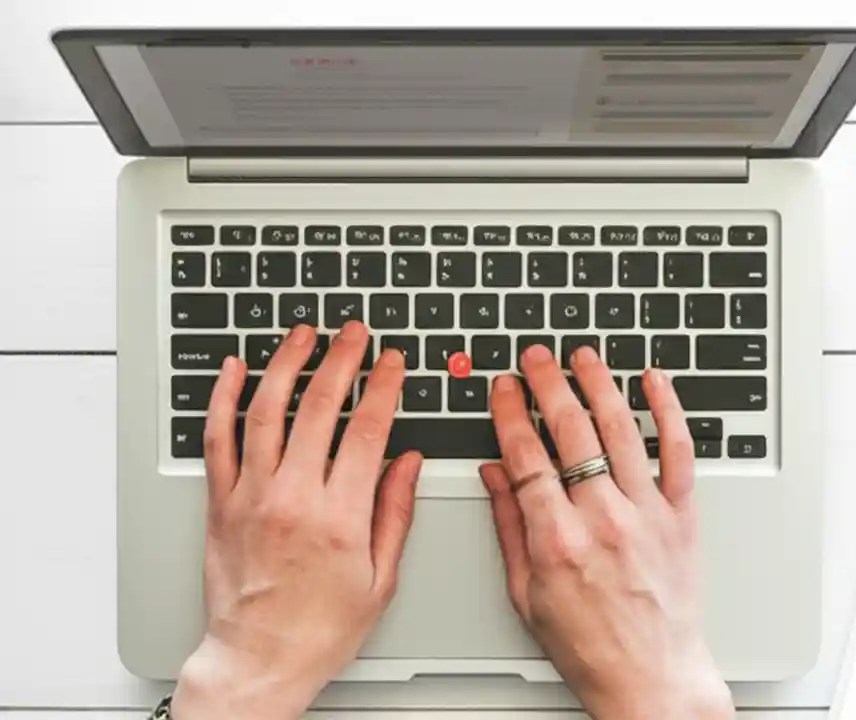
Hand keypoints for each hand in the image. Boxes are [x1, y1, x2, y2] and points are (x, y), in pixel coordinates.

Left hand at [173, 322, 421, 719]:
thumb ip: (395, 513)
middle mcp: (293, 499)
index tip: (392, 362)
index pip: (367, 430)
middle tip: (354, 333)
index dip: (383, 386)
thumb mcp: (381, 578)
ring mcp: (251, 497)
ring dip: (287, 364)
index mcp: (340, 518)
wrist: (258, 660)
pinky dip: (224, 399)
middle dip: (341, 360)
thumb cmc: (319, 629)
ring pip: (266, 411)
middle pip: (318, 408)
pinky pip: (217, 439)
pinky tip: (235, 370)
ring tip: (303, 335)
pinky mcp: (220, 504)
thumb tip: (407, 462)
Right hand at [481, 345, 733, 719]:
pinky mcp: (681, 516)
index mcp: (557, 540)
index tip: (503, 387)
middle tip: (536, 358)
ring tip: (583, 357)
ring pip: (621, 430)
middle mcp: (602, 519)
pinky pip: (679, 452)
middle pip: (571, 431)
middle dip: (548, 384)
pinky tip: (655, 382)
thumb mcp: (526, 593)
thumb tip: (494, 474)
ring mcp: (646, 513)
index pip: (526, 455)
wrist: (650, 677)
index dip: (511, 413)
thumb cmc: (588, 645)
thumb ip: (509, 527)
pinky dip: (668, 411)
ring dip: (599, 384)